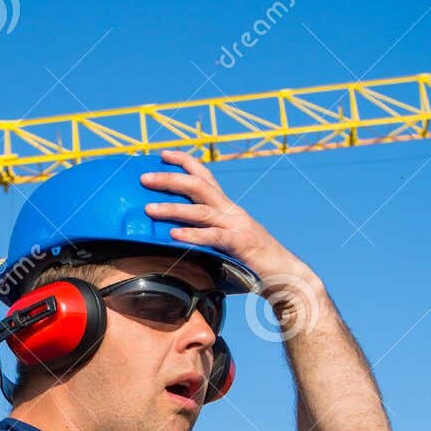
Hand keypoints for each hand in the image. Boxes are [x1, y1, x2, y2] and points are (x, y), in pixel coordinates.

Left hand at [140, 150, 317, 300]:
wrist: (287, 276)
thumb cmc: (253, 263)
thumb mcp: (228, 243)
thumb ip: (207, 236)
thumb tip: (176, 238)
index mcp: (228, 208)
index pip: (205, 176)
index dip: (184, 161)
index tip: (162, 154)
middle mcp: (232, 211)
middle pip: (198, 185)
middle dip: (170, 179)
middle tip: (144, 178)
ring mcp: (238, 226)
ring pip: (201, 210)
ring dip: (173, 207)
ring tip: (149, 209)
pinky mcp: (241, 245)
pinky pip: (214, 237)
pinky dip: (193, 235)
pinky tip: (174, 236)